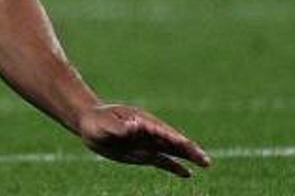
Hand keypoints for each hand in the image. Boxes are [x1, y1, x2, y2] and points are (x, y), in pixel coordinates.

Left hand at [77, 103, 210, 177]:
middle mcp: (149, 132)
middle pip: (173, 141)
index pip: (162, 131)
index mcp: (142, 121)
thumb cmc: (96, 120)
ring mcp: (148, 143)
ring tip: (206, 163)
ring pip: (173, 151)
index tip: (184, 145)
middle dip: (189, 150)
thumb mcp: (104, 123)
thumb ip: (119, 126)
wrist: (89, 123)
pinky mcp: (143, 153)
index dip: (174, 139)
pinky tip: (188, 174)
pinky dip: (175, 167)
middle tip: (205, 160)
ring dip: (188, 157)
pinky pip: (163, 161)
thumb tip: (134, 127)